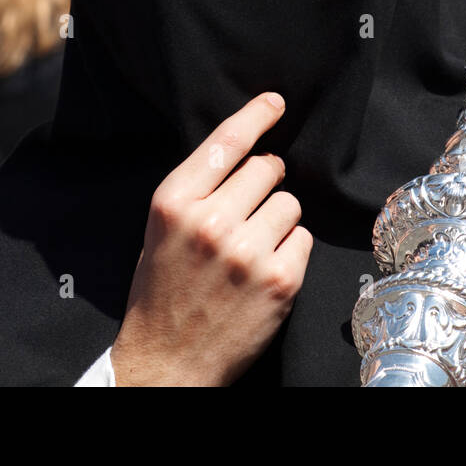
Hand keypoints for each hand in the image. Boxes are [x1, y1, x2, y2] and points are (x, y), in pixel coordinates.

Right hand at [110, 92, 311, 386]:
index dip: (256, 115)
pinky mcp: (280, 280)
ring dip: (279, 220)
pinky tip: (265, 271)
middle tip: (249, 210)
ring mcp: (247, 252)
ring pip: (289, 203)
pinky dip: (291, 251)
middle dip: (266, 182)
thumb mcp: (161, 229)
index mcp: (174, 203)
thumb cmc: (163, 292)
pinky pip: (304, 238)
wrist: (168, 363)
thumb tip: (248, 152)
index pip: (226, 142)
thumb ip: (199, 189)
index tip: (275, 102)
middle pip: (267, 168)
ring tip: (252, 248)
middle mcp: (210, 222)